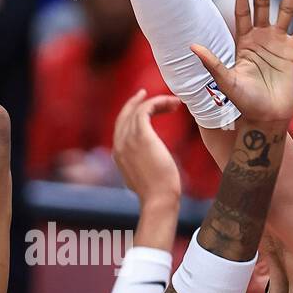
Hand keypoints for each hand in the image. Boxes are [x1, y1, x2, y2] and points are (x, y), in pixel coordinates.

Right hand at [112, 90, 182, 209]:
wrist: (158, 199)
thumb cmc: (157, 194)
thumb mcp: (143, 179)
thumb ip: (140, 167)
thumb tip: (146, 163)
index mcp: (118, 155)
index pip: (121, 128)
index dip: (130, 115)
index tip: (144, 107)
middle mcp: (119, 145)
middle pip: (124, 115)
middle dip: (134, 103)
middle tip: (146, 94)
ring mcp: (128, 139)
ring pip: (137, 110)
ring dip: (156, 102)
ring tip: (173, 103)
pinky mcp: (141, 135)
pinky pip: (146, 109)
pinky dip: (158, 102)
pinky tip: (171, 104)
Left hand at [191, 0, 292, 125]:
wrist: (267, 119)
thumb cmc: (244, 103)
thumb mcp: (227, 82)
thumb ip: (212, 63)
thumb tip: (192, 46)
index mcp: (243, 43)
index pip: (242, 13)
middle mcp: (261, 38)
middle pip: (263, 4)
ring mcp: (279, 43)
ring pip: (287, 9)